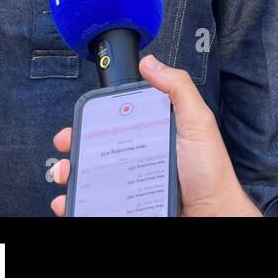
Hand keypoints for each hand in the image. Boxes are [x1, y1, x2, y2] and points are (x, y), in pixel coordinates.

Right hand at [49, 55, 260, 217]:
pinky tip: (70, 201)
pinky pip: (92, 204)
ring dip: (68, 174)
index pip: (115, 122)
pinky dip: (75, 202)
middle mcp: (137, 158)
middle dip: (73, 148)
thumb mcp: (197, 122)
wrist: (212, 214)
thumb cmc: (209, 171)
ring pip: (88, 177)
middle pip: (95, 149)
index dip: (93, 120)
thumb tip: (151, 63)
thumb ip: (178, 89)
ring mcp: (128, 184)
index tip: (78, 120)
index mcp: (151, 134)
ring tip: (65, 175)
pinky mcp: (124, 206)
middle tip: (65, 150)